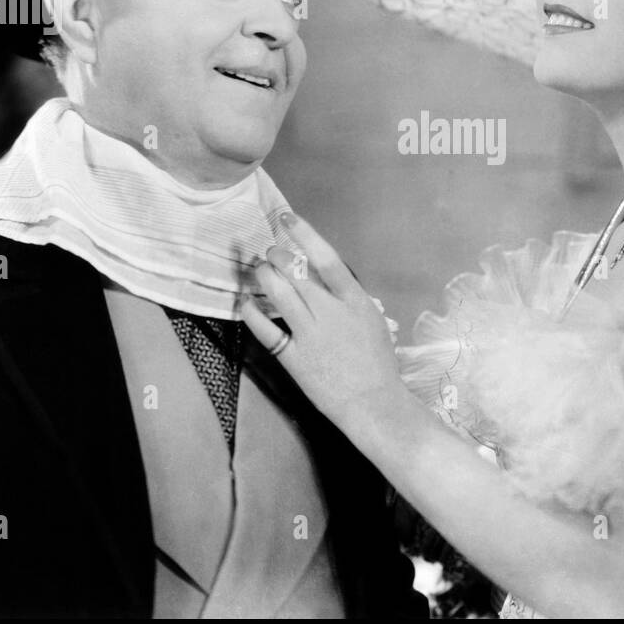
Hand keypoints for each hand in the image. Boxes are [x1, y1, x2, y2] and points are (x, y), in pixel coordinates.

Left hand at [240, 212, 404, 427]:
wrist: (374, 403)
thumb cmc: (377, 362)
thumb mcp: (372, 321)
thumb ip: (348, 298)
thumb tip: (322, 277)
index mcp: (355, 301)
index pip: (326, 258)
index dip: (305, 234)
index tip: (287, 219)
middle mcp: (332, 313)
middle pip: (296, 272)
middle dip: (277, 257)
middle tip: (270, 254)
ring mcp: (311, 335)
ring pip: (279, 293)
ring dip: (264, 276)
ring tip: (259, 270)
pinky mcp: (293, 358)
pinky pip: (265, 329)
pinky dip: (251, 312)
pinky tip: (246, 302)